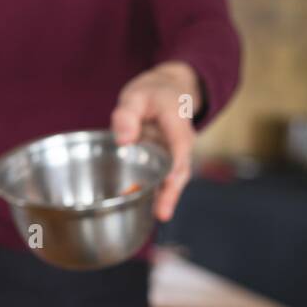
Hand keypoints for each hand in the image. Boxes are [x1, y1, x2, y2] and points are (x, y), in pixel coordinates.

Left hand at [111, 61, 200, 220]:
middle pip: (181, 168)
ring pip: (175, 177)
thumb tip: (124, 140)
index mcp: (177, 121)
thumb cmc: (151, 93)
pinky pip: (166, 177)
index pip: (180, 145)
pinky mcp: (170, 160)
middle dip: (172, 191)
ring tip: (159, 215)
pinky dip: (160, 192)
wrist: (167, 90)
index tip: (169, 182)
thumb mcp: (135, 96)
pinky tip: (149, 209)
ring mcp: (177, 152)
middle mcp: (182, 140)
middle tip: (162, 213)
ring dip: (167, 196)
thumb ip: (127, 115)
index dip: (175, 165)